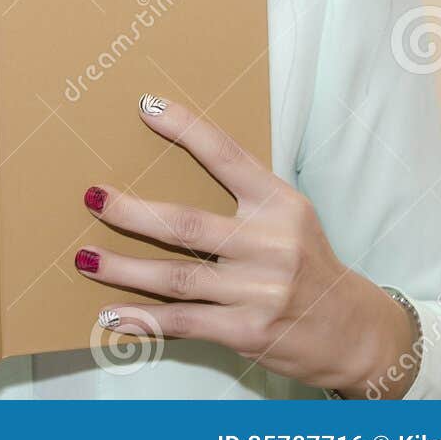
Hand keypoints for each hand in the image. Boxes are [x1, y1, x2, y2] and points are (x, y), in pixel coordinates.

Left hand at [74, 93, 417, 398]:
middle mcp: (271, 245)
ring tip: (86, 258)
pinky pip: (184, 321)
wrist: (354, 332)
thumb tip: (176, 171)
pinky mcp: (248, 331)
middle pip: (186, 224)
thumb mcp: (289, 218)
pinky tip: (112, 314)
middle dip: (132, 210)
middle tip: (93, 196)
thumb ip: (244, 197)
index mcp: (280, 205)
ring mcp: (259, 291)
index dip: (187, 130)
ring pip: (176, 276)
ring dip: (124, 268)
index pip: (227, 157)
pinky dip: (144, 319)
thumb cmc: (309, 265)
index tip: (148, 107)